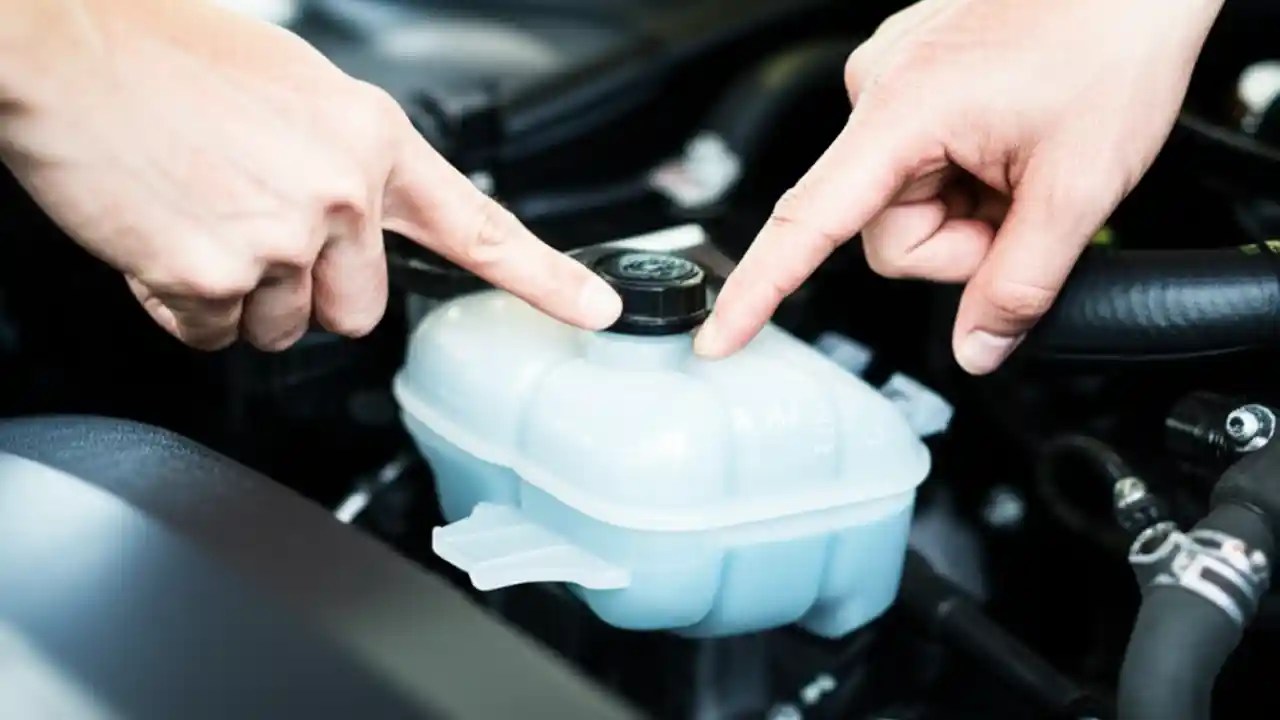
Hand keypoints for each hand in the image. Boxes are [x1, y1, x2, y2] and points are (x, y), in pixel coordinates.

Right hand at [0, 0, 620, 350]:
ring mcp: (280, 238)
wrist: (64, 48)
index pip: (477, 226)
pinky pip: (214, 334)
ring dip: (240, 294)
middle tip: (253, 229)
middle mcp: (340, 192)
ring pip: (283, 328)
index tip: (592, 311)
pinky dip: (184, 303)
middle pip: (358, 310)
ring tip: (199, 217)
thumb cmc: (167, 61)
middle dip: (308, 291)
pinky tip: (163, 238)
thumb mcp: (293, 93)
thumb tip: (360, 220)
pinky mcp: (214, 277)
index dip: (544, 278)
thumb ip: (346, 164)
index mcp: (369, 140)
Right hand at [694, 0, 1223, 373]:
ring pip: (905, 200)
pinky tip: (1013, 141)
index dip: (760, 290)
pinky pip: (922, 159)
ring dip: (968, 208)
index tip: (720, 337)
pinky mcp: (918, 76)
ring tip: (1024, 168)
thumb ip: (1021, 283)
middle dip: (957, 244)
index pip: (808, 222)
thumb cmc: (1114, 33)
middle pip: (884, 230)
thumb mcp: (1078, 184)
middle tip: (1022, 213)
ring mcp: (896, 78)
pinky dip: (969, 173)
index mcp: (900, 112)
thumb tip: (979, 347)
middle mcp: (879, 89)